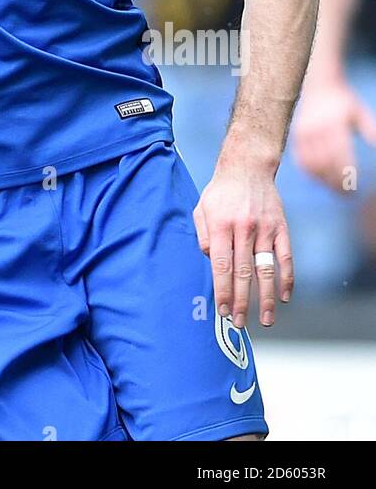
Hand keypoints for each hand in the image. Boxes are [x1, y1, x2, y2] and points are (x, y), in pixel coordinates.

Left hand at [193, 163, 292, 330]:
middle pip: (243, 273)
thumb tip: (212, 262)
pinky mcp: (281, 227)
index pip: (222, 266)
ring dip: (266, 298)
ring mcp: (265, 228)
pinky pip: (285, 257)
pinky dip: (287, 278)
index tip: (222, 310)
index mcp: (221, 225)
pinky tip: (284, 297)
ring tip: (265, 320)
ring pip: (266, 269)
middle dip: (240, 301)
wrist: (247, 166)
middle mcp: (243, 228)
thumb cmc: (221, 191)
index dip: (222, 290)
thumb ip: (203, 236)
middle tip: (238, 323)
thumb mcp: (202, 208)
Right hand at [292, 79, 375, 192]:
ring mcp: (304, 133)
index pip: (340, 156)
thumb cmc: (342, 101)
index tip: (353, 188)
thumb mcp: (359, 111)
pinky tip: (318, 178)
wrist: (319, 85)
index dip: (346, 175)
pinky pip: (300, 159)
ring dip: (322, 180)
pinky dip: (308, 171)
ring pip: (312, 164)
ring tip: (333, 187)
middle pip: (326, 164)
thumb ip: (369, 129)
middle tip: (345, 194)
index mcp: (334, 124)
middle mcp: (317, 129)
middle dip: (335, 182)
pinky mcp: (296, 135)